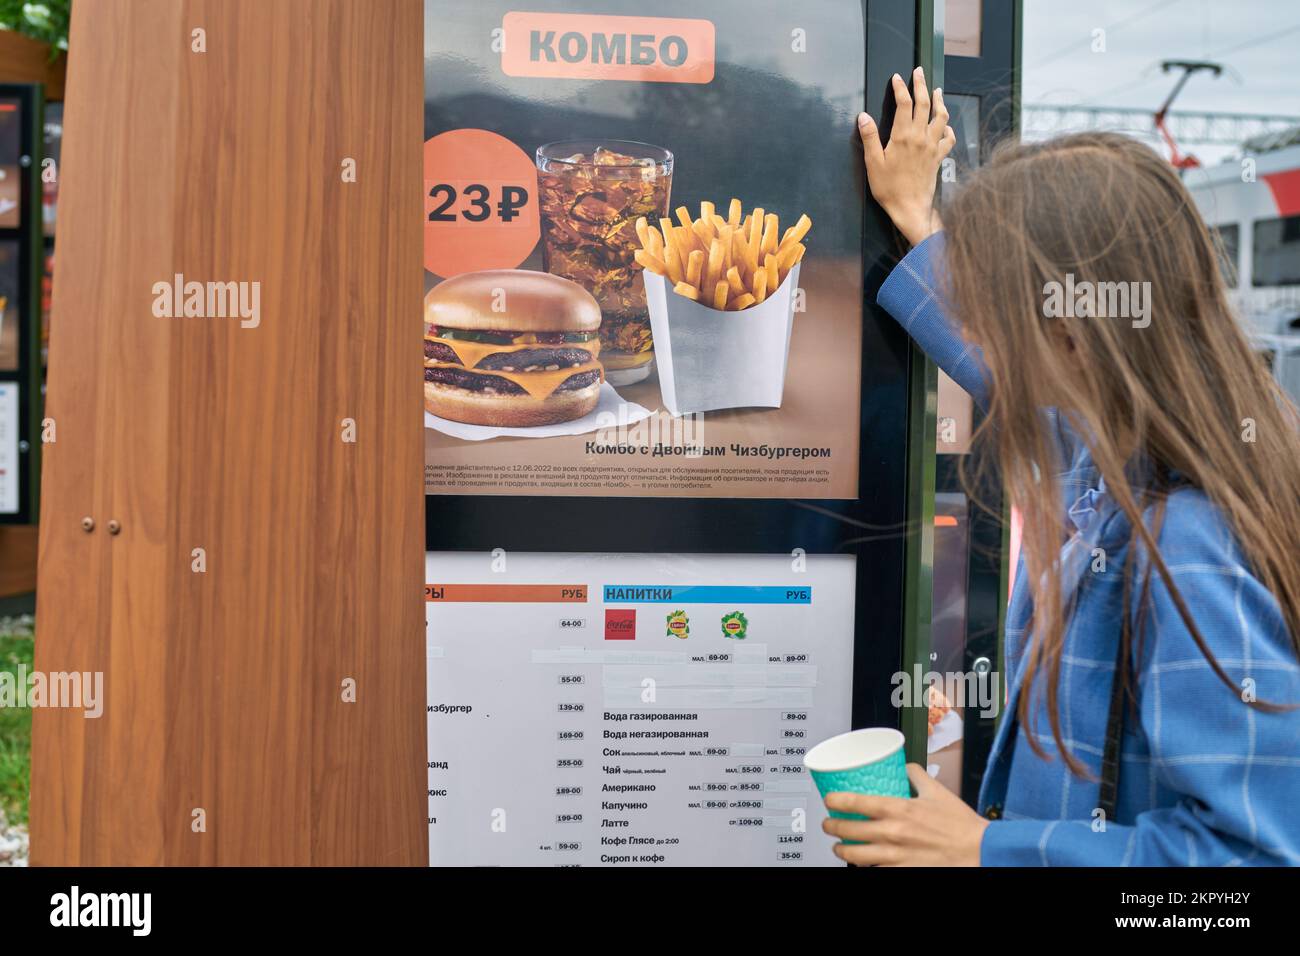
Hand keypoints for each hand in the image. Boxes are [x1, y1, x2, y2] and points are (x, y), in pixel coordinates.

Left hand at [822, 763, 988, 865]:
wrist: (979, 852)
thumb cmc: (960, 825)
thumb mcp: (937, 791)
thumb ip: (917, 775)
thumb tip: (905, 766)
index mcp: (898, 809)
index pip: (854, 802)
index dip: (835, 800)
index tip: (829, 800)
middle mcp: (892, 833)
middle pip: (848, 830)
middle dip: (832, 827)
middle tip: (828, 824)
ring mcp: (895, 856)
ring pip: (855, 856)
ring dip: (842, 851)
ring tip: (839, 847)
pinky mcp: (901, 872)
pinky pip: (874, 870)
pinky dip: (864, 866)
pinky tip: (862, 862)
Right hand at [857, 67, 954, 246]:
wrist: (910, 208)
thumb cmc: (889, 188)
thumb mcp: (873, 163)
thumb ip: (869, 138)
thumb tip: (863, 116)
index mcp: (903, 136)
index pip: (904, 104)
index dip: (900, 88)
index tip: (897, 77)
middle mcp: (920, 137)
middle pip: (924, 104)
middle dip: (921, 85)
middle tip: (920, 71)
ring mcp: (932, 147)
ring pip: (940, 117)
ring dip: (939, 101)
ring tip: (937, 91)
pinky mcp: (938, 158)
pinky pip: (948, 139)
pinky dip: (948, 129)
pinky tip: (946, 126)